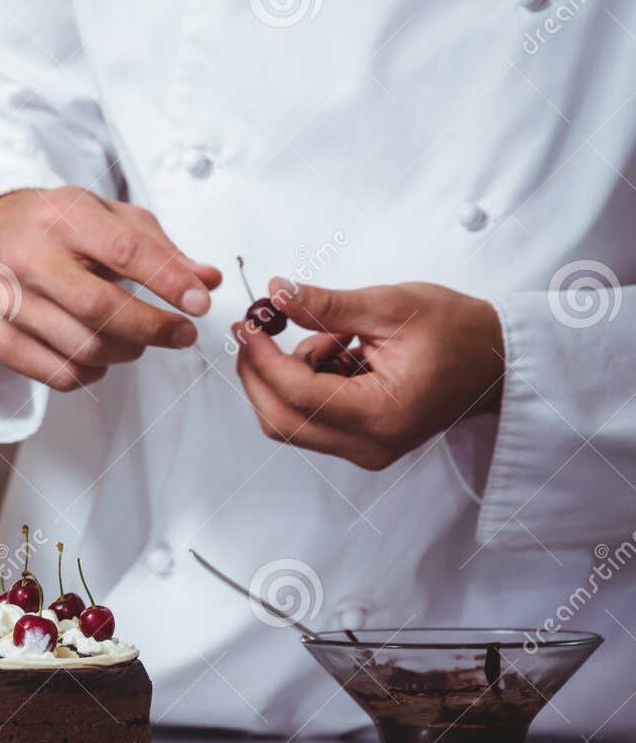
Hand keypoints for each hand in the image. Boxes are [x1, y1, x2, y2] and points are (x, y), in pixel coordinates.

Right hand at [0, 188, 221, 390]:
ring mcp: (8, 301)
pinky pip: (58, 375)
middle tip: (182, 333)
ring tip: (138, 339)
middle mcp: (29, 257)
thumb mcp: (109, 217)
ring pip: (82, 347)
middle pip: (99, 308)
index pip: (123, 250)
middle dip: (153, 327)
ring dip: (126, 351)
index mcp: (62, 217)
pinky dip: (91, 373)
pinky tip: (100, 355)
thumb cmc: (58, 225)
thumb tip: (208, 282)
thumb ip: (160, 248)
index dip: (168, 281)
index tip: (199, 303)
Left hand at [232, 279, 505, 470]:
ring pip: (290, 420)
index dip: (261, 357)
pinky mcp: (361, 442)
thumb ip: (326, 304)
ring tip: (337, 336)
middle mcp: (369, 445)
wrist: (496, 361)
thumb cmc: (459, 333)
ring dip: (291, 373)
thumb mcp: (391, 306)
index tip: (246, 325)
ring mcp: (364, 450)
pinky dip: (309, 382)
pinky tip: (343, 352)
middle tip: (259, 329)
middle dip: (259, 371)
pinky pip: (310, 418)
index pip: (296, 394)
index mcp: (381, 414)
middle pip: (280, 418)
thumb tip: (274, 293)